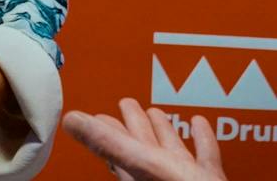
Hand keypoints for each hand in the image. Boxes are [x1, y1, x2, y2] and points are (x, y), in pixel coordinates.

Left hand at [62, 100, 224, 180]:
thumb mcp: (143, 164)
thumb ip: (108, 143)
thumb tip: (71, 121)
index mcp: (140, 171)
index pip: (117, 147)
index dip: (107, 129)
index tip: (98, 114)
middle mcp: (160, 176)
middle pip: (143, 146)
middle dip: (135, 125)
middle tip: (127, 103)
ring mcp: (185, 178)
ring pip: (173, 151)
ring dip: (166, 132)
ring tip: (157, 113)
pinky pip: (206, 157)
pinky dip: (202, 139)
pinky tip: (199, 123)